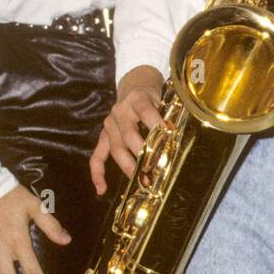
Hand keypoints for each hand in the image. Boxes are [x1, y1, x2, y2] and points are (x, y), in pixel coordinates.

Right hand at [90, 65, 166, 191]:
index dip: (156, 124)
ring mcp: (110, 125)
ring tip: (141, 181)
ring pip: (116, 148)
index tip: (169, 137)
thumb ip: (166, 115)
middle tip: (155, 169)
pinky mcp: (104, 135)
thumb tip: (177, 138)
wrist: (133, 84)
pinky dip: (98, 173)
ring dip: (128, 166)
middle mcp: (120, 112)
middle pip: (129, 135)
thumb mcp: (161, 98)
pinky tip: (101, 188)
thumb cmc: (151, 95)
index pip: (146, 112)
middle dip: (143, 153)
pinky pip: (97, 156)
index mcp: (136, 99)